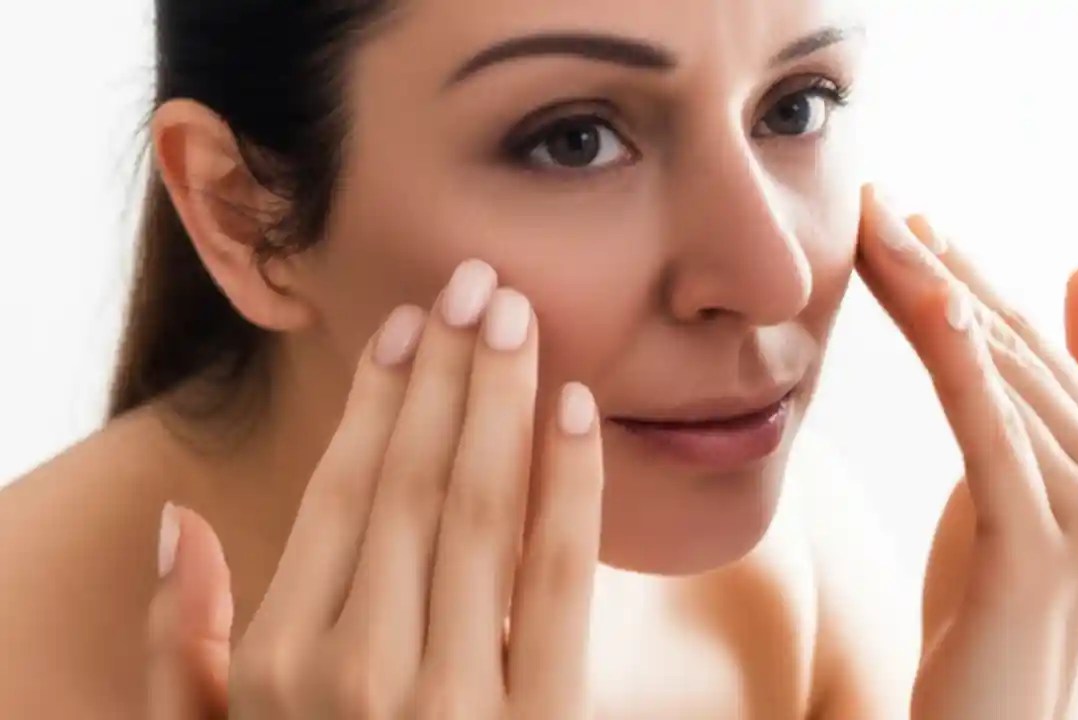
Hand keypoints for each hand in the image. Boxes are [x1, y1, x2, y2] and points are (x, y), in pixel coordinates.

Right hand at [146, 260, 603, 718]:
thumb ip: (180, 648)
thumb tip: (180, 520)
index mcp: (277, 660)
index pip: (340, 491)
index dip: (378, 397)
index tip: (408, 323)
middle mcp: (356, 670)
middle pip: (411, 480)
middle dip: (448, 369)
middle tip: (477, 282)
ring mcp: (451, 700)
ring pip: (479, 509)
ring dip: (500, 395)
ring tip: (517, 312)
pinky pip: (558, 578)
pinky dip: (571, 483)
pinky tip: (575, 404)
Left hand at [854, 186, 1077, 718]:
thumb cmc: (993, 609)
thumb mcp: (1019, 494)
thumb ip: (1050, 400)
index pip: (1031, 342)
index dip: (966, 272)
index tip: (904, 216)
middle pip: (1013, 345)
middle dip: (937, 268)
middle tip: (874, 203)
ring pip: (995, 374)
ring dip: (930, 293)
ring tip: (876, 230)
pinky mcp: (1040, 549)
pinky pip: (988, 432)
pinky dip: (961, 360)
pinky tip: (931, 300)